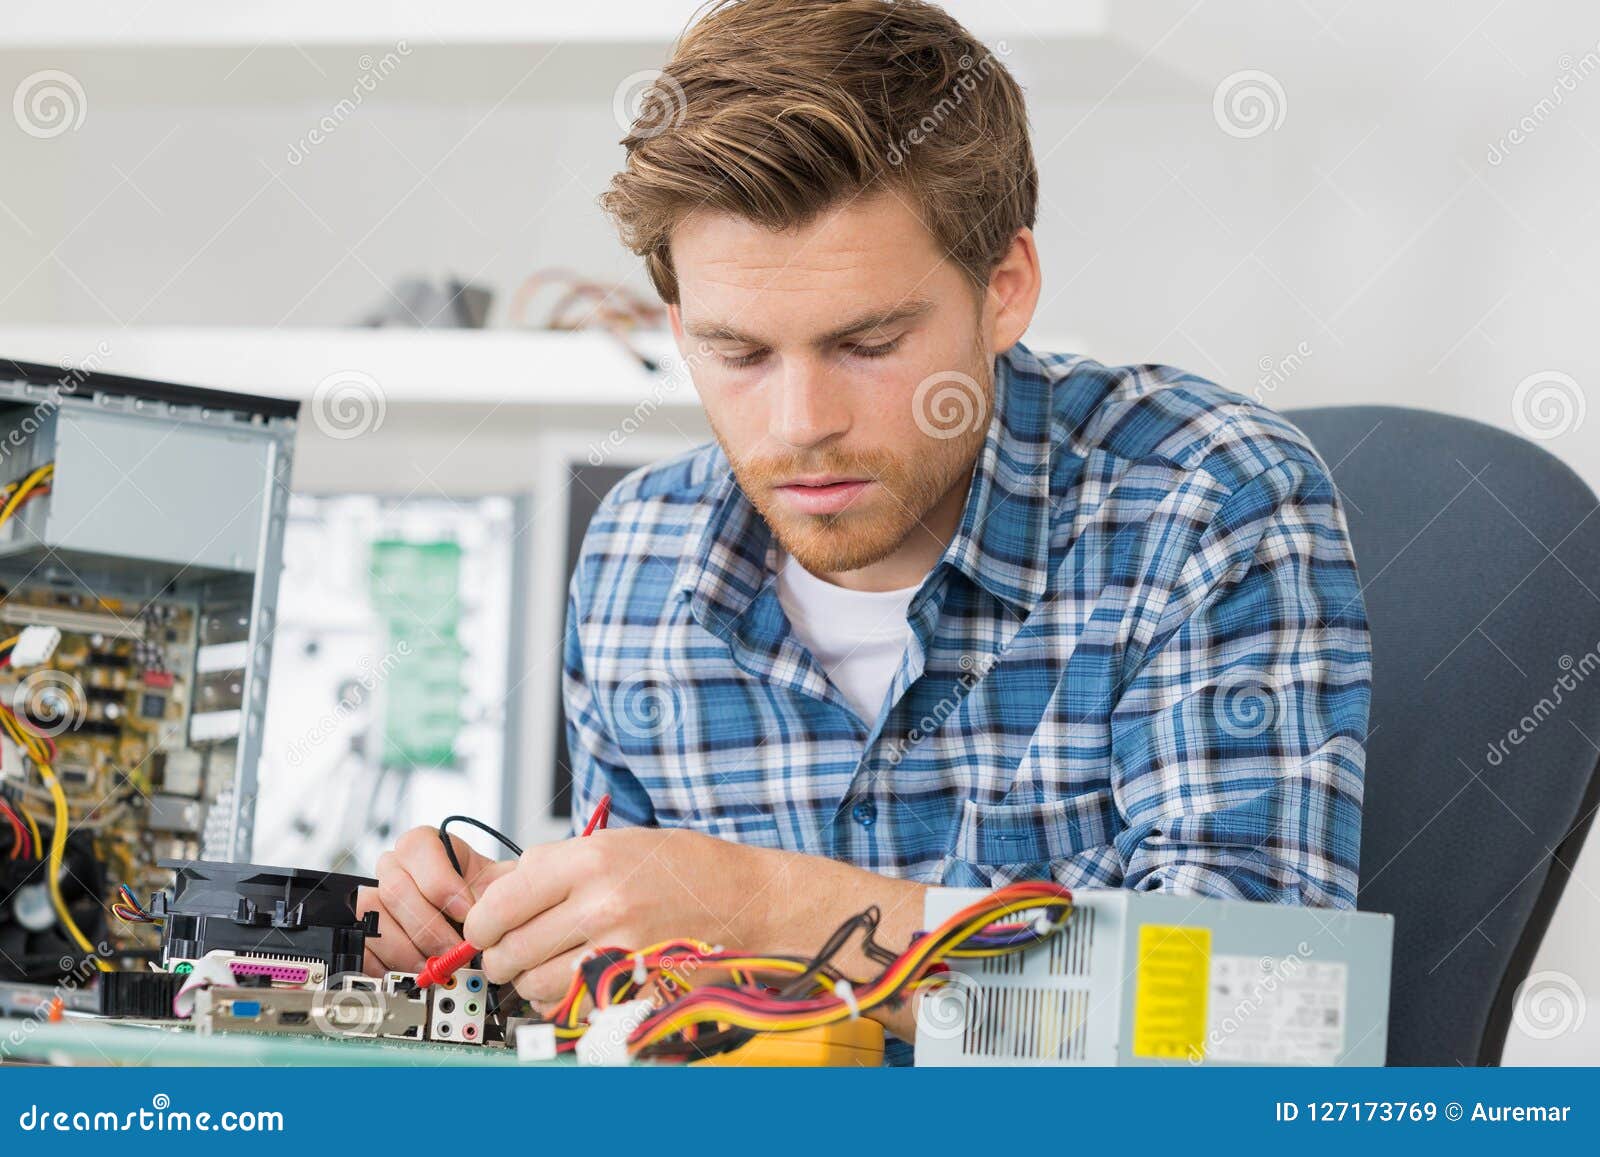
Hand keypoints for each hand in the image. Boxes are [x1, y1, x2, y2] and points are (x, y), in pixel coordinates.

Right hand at [360, 825, 515, 975]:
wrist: (476, 919)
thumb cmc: (484, 896)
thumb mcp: (500, 883)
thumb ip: (502, 887)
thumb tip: (500, 906)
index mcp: (425, 845)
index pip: (417, 847)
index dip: (441, 883)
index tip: (466, 911)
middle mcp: (395, 866)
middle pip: (394, 889)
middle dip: (428, 927)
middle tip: (452, 949)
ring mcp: (375, 896)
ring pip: (372, 917)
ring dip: (406, 948)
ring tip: (432, 964)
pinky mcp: (365, 929)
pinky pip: (361, 945)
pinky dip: (384, 964)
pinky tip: (409, 970)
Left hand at [461, 827, 767, 1009]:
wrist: (744, 898)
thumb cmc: (680, 868)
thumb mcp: (614, 844)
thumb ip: (554, 868)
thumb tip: (494, 898)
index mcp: (590, 861)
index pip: (500, 903)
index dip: (481, 923)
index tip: (484, 928)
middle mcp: (602, 905)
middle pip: (510, 949)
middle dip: (501, 955)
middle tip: (511, 951)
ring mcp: (621, 952)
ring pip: (535, 985)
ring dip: (530, 981)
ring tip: (548, 963)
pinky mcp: (636, 989)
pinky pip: (571, 1008)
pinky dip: (562, 1002)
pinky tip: (578, 980)